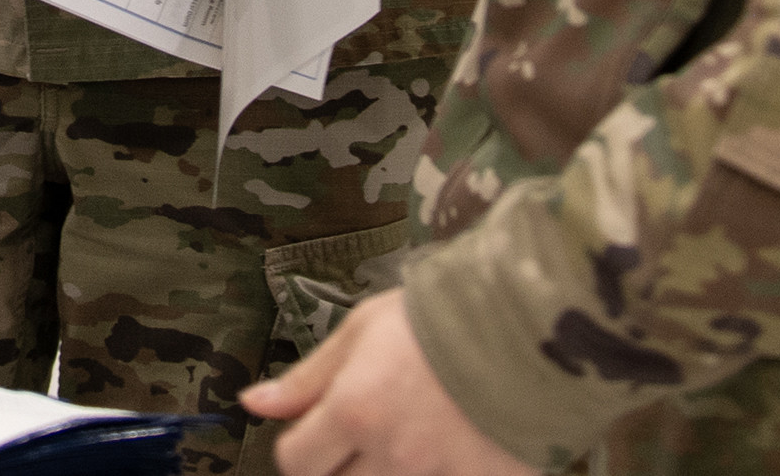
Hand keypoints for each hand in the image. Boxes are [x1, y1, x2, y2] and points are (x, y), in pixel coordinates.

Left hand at [243, 293, 531, 475]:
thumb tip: (254, 404)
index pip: (297, 462)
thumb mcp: (360, 331)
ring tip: (408, 436)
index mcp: (355, 411)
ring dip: (386, 471)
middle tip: (365, 434)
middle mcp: (392, 454)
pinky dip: (435, 474)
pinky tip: (445, 452)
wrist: (525, 325)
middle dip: (342, 464)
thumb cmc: (436, 319)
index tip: (315, 431)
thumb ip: (308, 378)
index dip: (300, 448)